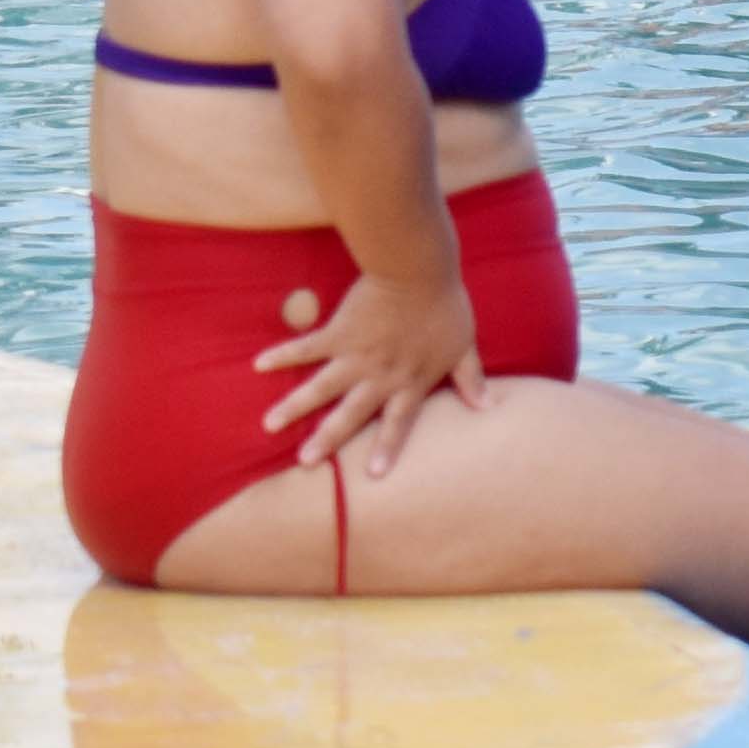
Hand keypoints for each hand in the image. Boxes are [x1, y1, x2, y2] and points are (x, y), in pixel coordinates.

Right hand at [257, 262, 484, 475]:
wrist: (420, 270)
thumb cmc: (446, 306)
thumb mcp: (465, 345)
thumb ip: (471, 378)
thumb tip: (489, 406)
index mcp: (410, 381)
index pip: (398, 422)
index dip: (387, 448)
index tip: (373, 476)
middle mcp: (380, 375)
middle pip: (350, 414)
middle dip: (327, 439)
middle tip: (304, 463)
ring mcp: (356, 355)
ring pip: (320, 387)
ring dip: (294, 406)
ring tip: (269, 424)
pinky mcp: (338, 332)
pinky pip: (306, 347)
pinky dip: (283, 355)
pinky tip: (259, 364)